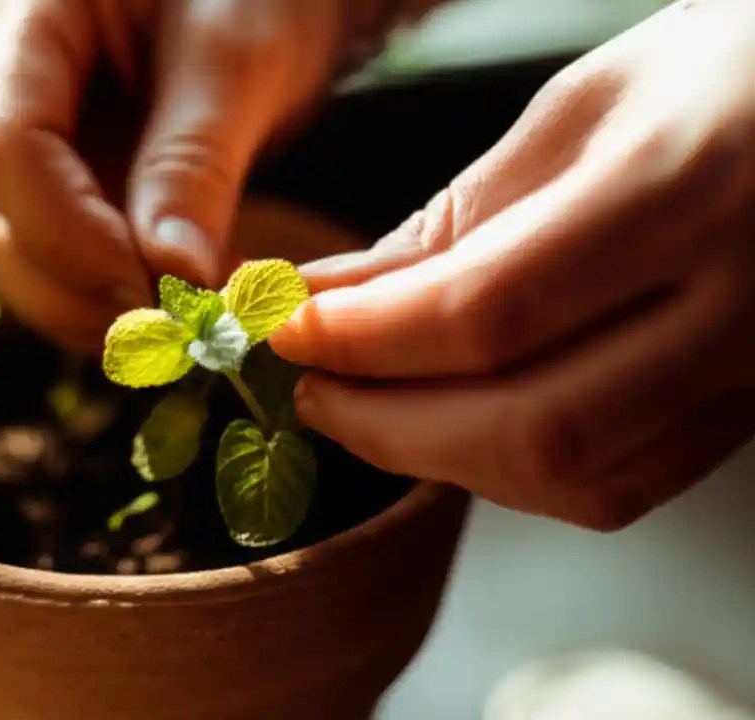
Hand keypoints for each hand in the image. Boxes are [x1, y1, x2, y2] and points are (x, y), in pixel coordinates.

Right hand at [0, 0, 422, 349]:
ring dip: (92, 310)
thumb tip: (176, 278)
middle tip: (180, 330)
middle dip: (80, 290)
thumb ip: (195, 162)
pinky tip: (175, 307)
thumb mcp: (239, 58)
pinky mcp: (47, 192)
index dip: (71, 237)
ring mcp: (13, 147)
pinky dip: (107, 301)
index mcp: (22, 24)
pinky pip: (51, 265)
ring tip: (186, 324)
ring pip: (13, 259)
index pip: (5, 150)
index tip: (155, 293)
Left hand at [271, 0, 754, 529]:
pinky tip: (458, 428)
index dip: (365, 339)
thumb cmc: (726, 75)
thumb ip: (458, 218)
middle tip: (313, 390)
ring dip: (445, 461)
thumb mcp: (583, 107)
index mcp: (683, 190)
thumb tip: (334, 298)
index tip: (289, 330)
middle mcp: (740, 300)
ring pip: (580, 480)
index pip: (487, 313)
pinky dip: (519, 472)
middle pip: (531, 426)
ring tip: (371, 408)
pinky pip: (627, 483)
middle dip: (388, 424)